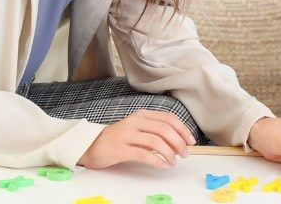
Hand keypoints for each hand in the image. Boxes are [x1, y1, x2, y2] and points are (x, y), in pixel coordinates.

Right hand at [77, 109, 193, 169]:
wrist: (90, 145)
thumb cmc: (117, 139)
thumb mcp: (136, 129)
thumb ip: (153, 132)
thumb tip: (177, 142)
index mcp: (141, 115)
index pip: (168, 118)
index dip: (182, 129)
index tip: (191, 140)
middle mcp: (135, 122)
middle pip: (164, 129)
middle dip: (179, 142)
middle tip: (184, 154)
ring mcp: (127, 134)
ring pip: (156, 141)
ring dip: (169, 153)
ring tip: (173, 162)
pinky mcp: (121, 149)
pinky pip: (144, 154)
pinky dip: (157, 161)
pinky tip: (162, 166)